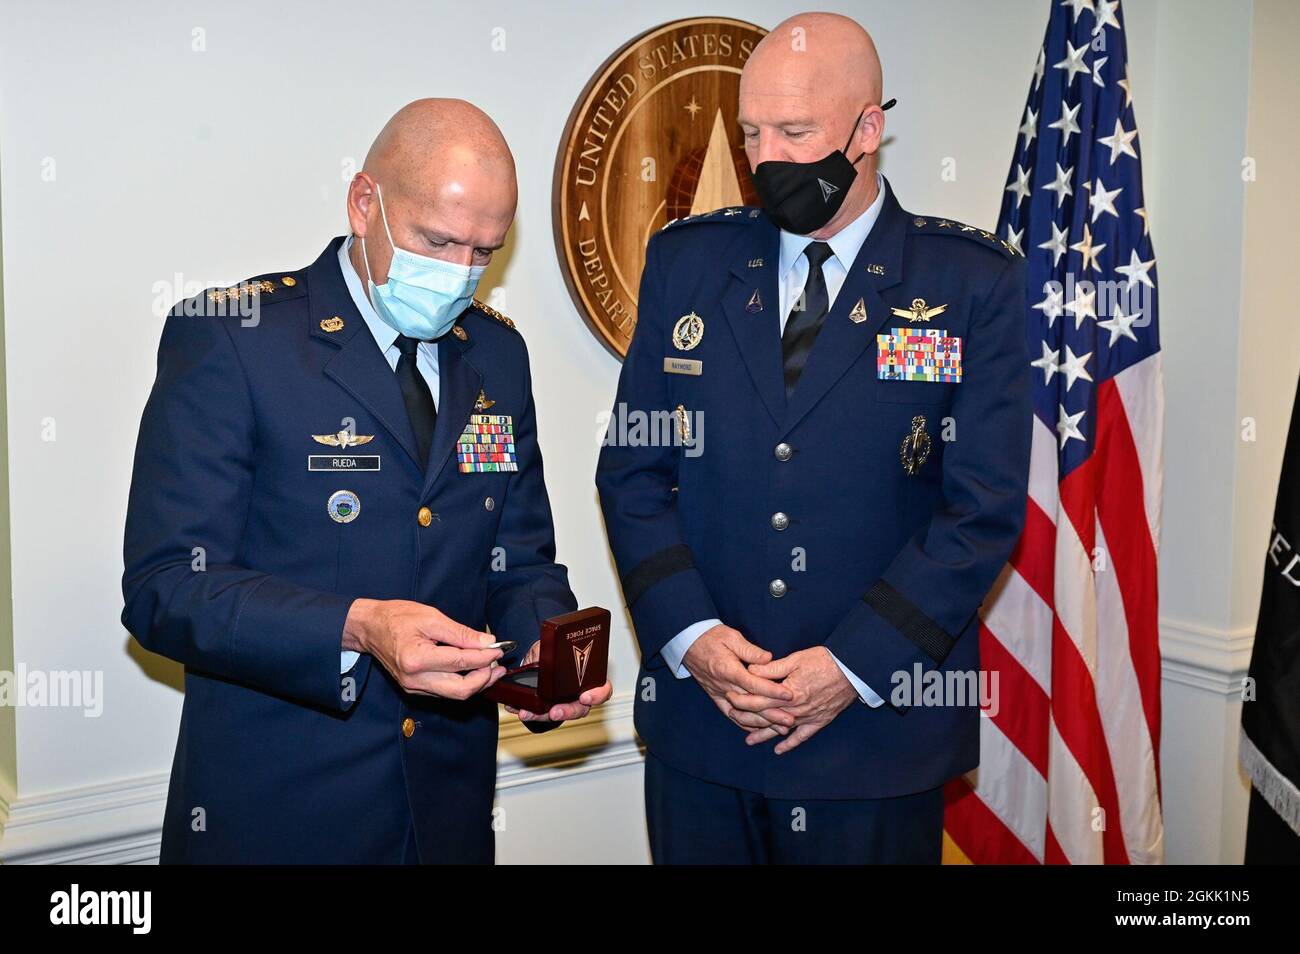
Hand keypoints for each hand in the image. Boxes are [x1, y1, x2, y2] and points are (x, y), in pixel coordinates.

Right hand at [343, 598, 505, 699]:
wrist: (369, 628)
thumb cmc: (396, 618)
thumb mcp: (431, 617)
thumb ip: (460, 633)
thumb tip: (486, 642)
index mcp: (417, 659)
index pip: (461, 663)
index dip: (485, 657)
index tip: (499, 649)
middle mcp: (415, 679)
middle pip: (460, 690)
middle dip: (484, 679)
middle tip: (498, 665)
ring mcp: (414, 687)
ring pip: (454, 695)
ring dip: (476, 684)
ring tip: (490, 668)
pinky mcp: (415, 689)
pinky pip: (444, 692)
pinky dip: (462, 684)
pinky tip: (472, 671)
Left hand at [507, 640, 613, 723]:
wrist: (536, 658)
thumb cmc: (550, 652)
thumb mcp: (551, 646)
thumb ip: (551, 649)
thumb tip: (543, 652)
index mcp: (587, 677)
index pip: (603, 690)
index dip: (598, 695)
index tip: (585, 697)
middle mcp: (578, 694)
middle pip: (580, 709)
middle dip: (567, 712)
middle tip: (555, 712)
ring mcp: (563, 703)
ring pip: (558, 714)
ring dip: (542, 716)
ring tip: (527, 713)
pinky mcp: (547, 708)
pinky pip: (540, 714)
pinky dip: (529, 712)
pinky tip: (518, 709)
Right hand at [683, 624, 794, 733]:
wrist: (689, 642)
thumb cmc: (712, 637)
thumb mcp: (731, 637)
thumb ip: (750, 650)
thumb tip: (768, 658)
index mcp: (729, 669)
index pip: (754, 684)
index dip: (773, 691)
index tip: (789, 695)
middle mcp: (724, 685)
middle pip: (751, 704)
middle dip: (772, 713)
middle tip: (791, 720)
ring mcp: (719, 693)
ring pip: (742, 713)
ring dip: (762, 722)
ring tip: (780, 728)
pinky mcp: (715, 696)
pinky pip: (730, 714)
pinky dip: (744, 723)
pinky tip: (758, 728)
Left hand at [739, 647, 856, 753]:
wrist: (853, 670)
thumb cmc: (824, 660)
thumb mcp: (795, 659)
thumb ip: (772, 668)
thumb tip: (751, 670)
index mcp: (789, 692)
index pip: (759, 700)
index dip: (743, 699)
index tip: (730, 697)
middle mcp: (796, 709)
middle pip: (767, 716)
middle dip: (748, 717)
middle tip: (733, 716)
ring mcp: (808, 717)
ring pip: (780, 729)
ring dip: (764, 734)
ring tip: (749, 740)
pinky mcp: (819, 721)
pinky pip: (802, 736)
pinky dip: (790, 744)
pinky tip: (778, 749)